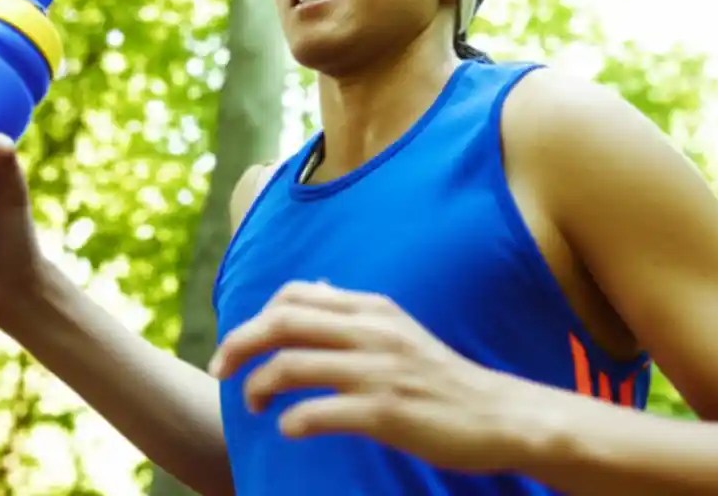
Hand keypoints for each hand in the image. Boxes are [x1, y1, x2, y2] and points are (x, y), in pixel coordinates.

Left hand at [208, 281, 548, 473]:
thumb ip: (351, 312)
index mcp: (372, 308)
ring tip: (254, 404)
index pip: (294, 295)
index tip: (241, 346)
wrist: (497, 414)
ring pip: (290, 365)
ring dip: (258, 387)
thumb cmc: (440, 377)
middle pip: (281, 322)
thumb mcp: (397, 329)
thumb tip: (311, 287)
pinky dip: (291, 422)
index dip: (256, 317)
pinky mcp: (385, 412)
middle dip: (239, 344)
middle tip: (220, 370)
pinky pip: (316, 412)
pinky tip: (289, 429)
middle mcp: (371, 331)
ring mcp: (378, 371)